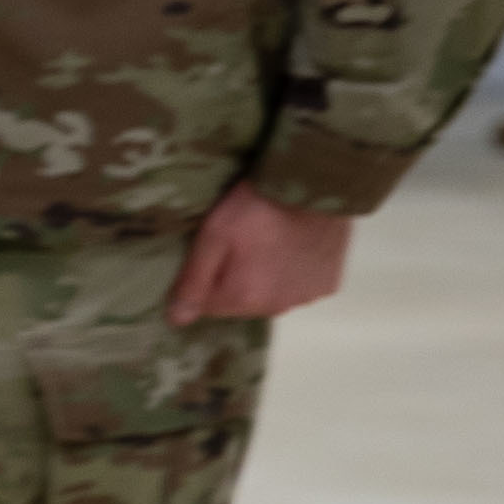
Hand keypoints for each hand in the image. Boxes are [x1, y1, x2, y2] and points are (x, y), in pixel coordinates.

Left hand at [165, 181, 350, 326]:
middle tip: (240, 241)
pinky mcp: (328, 285)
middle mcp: (277, 307)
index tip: (212, 250)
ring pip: (271, 296)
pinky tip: (292, 248)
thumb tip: (176, 319)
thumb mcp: (214, 235)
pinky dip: (293, 274)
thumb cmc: (258, 206)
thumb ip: (193, 279)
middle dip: (234, 278)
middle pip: (241, 302)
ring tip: (267, 242)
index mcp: (245, 297)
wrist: (315, 184)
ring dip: (264, 278)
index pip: (208, 306)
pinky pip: (300, 287)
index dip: (203, 278)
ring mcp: (306, 297)